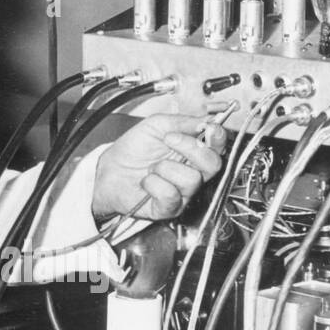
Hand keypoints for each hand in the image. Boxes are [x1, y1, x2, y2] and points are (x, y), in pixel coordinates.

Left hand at [91, 114, 221, 221]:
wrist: (110, 169)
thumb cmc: (133, 149)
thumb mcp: (157, 125)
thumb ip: (182, 122)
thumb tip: (205, 122)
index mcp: (193, 152)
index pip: (219, 146)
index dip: (217, 137)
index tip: (207, 128)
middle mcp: (192, 172)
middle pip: (213, 164)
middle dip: (190, 148)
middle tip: (168, 140)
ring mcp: (183, 192)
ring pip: (191, 179)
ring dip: (165, 168)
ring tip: (152, 167)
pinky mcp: (169, 208)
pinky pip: (171, 195)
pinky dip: (154, 184)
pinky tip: (147, 181)